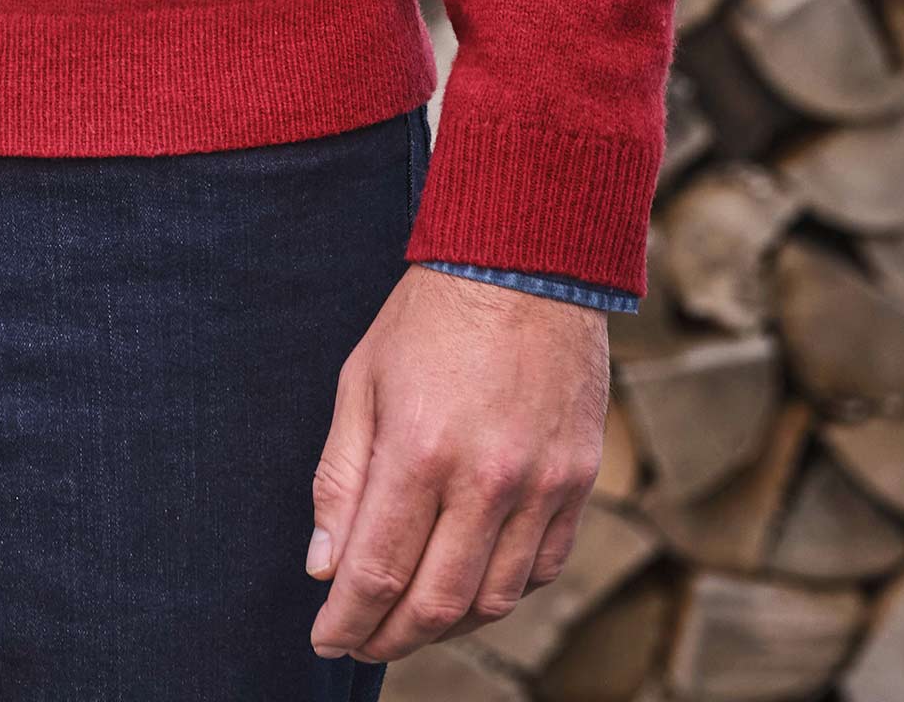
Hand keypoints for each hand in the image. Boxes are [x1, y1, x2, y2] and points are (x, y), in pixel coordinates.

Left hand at [306, 263, 608, 665]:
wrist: (526, 262)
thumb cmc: (430, 317)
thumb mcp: (362, 380)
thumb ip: (341, 477)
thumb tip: (324, 566)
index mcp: (420, 448)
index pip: (378, 570)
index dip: (347, 618)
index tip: (326, 637)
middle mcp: (486, 478)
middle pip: (435, 601)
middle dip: (389, 636)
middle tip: (361, 641)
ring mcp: (541, 484)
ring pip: (494, 599)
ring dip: (445, 625)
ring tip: (409, 622)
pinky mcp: (579, 481)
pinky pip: (542, 568)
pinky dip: (503, 592)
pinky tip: (470, 586)